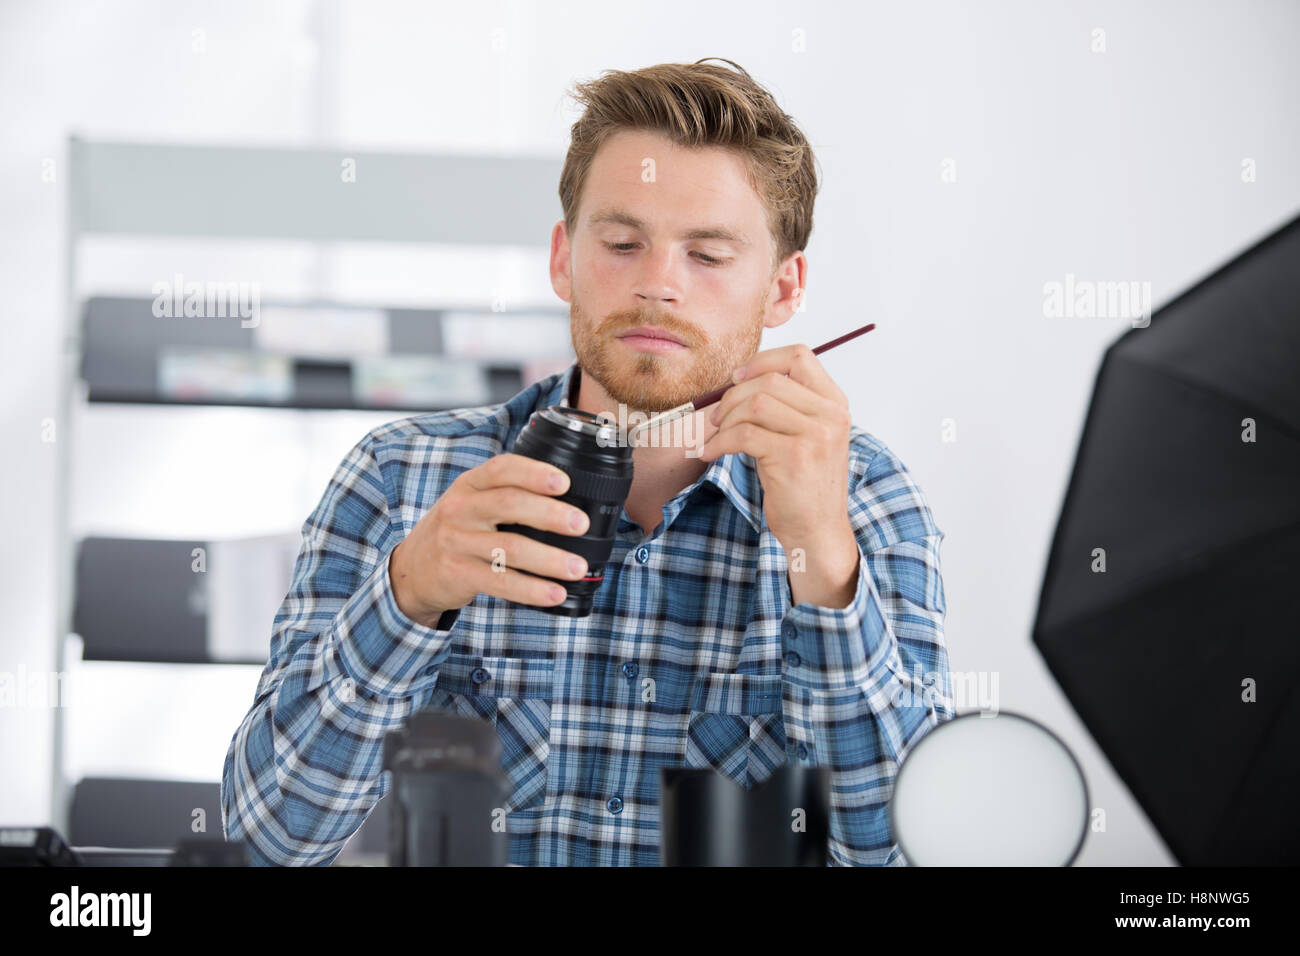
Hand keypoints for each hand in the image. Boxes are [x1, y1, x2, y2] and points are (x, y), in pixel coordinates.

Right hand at [389, 453, 591, 626]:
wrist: (411, 569)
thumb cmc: (457, 530)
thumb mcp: (471, 502)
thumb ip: (506, 494)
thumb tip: (568, 500)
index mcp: (469, 485)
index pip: (502, 469)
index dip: (534, 472)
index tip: (564, 482)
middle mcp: (461, 509)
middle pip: (510, 504)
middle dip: (550, 514)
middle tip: (580, 524)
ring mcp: (457, 542)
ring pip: (509, 548)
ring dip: (549, 559)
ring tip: (577, 567)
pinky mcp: (458, 574)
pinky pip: (501, 582)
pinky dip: (532, 590)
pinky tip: (555, 594)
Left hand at [698, 344, 860, 606]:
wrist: (817, 531)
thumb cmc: (804, 484)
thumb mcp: (807, 436)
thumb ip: (787, 405)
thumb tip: (738, 377)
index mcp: (835, 403)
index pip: (799, 356)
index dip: (762, 361)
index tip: (738, 378)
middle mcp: (831, 415)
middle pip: (770, 381)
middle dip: (734, 395)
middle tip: (719, 417)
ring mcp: (815, 436)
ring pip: (755, 405)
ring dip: (726, 419)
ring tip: (717, 437)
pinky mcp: (793, 458)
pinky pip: (743, 435)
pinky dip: (719, 442)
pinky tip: (712, 452)